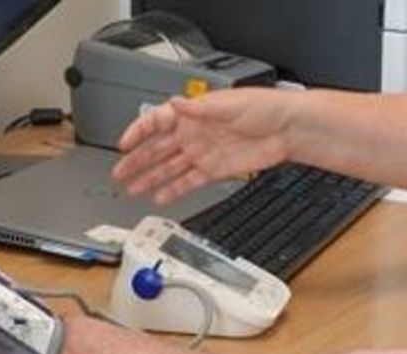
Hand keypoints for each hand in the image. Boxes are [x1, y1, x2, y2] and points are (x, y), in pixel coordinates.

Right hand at [112, 88, 295, 204]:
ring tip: (132, 189)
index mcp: (193, 112)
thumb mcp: (228, 104)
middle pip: (158, 148)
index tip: (123, 144)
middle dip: (137, 160)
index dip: (138, 132)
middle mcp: (194, 133)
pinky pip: (188, 181)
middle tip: (119, 173)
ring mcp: (203, 152)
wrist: (287, 129)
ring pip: (169, 167)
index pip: (156, 121)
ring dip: (150, 178)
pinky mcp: (214, 170)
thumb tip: (176, 104)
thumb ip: (198, 108)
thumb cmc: (264, 108)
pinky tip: (159, 197)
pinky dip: (173, 190)